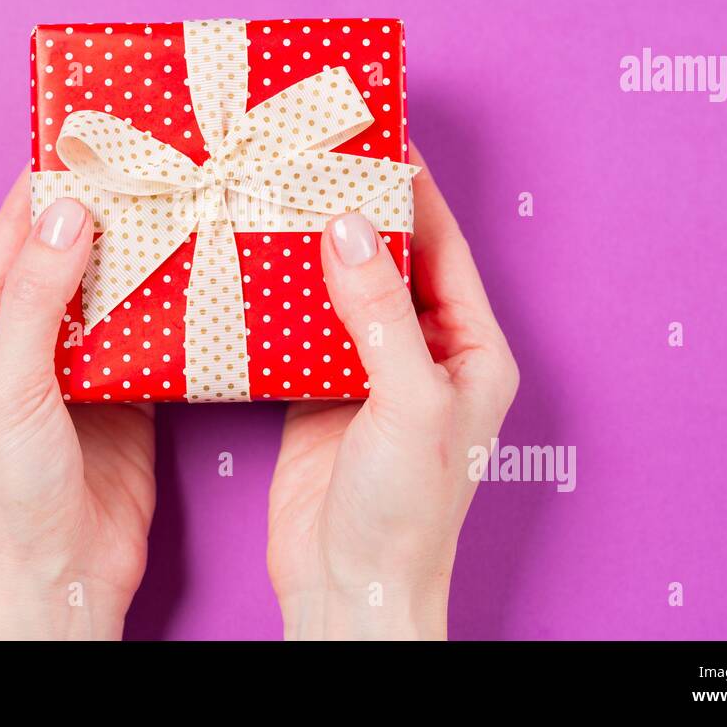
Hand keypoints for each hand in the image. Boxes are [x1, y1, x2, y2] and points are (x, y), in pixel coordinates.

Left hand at [0, 169, 155, 639]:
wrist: (60, 579)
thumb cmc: (11, 492)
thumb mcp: (13, 385)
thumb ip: (38, 298)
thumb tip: (69, 211)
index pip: (16, 234)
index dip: (52, 183)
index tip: (97, 134)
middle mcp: (29, 338)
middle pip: (72, 253)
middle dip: (111, 210)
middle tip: (162, 162)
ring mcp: (82, 365)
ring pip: (116, 288)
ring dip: (146, 252)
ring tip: (191, 202)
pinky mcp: (129, 393)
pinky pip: (150, 333)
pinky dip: (172, 302)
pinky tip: (202, 270)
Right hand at [267, 145, 518, 638]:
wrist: (350, 589)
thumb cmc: (405, 511)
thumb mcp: (407, 402)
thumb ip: (381, 313)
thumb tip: (349, 227)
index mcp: (471, 351)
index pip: (443, 249)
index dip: (414, 191)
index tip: (379, 137)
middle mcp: (425, 354)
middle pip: (392, 261)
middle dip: (359, 210)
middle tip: (317, 155)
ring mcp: (371, 372)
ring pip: (345, 290)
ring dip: (316, 247)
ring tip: (280, 192)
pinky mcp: (321, 393)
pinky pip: (305, 328)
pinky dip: (283, 294)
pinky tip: (256, 259)